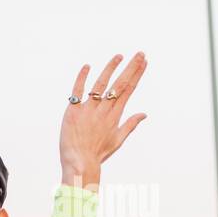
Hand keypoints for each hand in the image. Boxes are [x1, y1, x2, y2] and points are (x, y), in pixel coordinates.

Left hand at [60, 52, 147, 188]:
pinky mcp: (72, 112)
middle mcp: (103, 111)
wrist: (80, 163)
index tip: (144, 62)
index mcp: (115, 116)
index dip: (137, 75)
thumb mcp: (118, 140)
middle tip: (140, 53)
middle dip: (131, 68)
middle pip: (119, 85)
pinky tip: (87, 66)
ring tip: (119, 56)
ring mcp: (88, 110)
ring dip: (110, 69)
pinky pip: (77, 92)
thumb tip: (144, 114)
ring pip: (101, 85)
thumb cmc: (98, 154)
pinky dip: (81, 79)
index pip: (128, 90)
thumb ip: (131, 125)